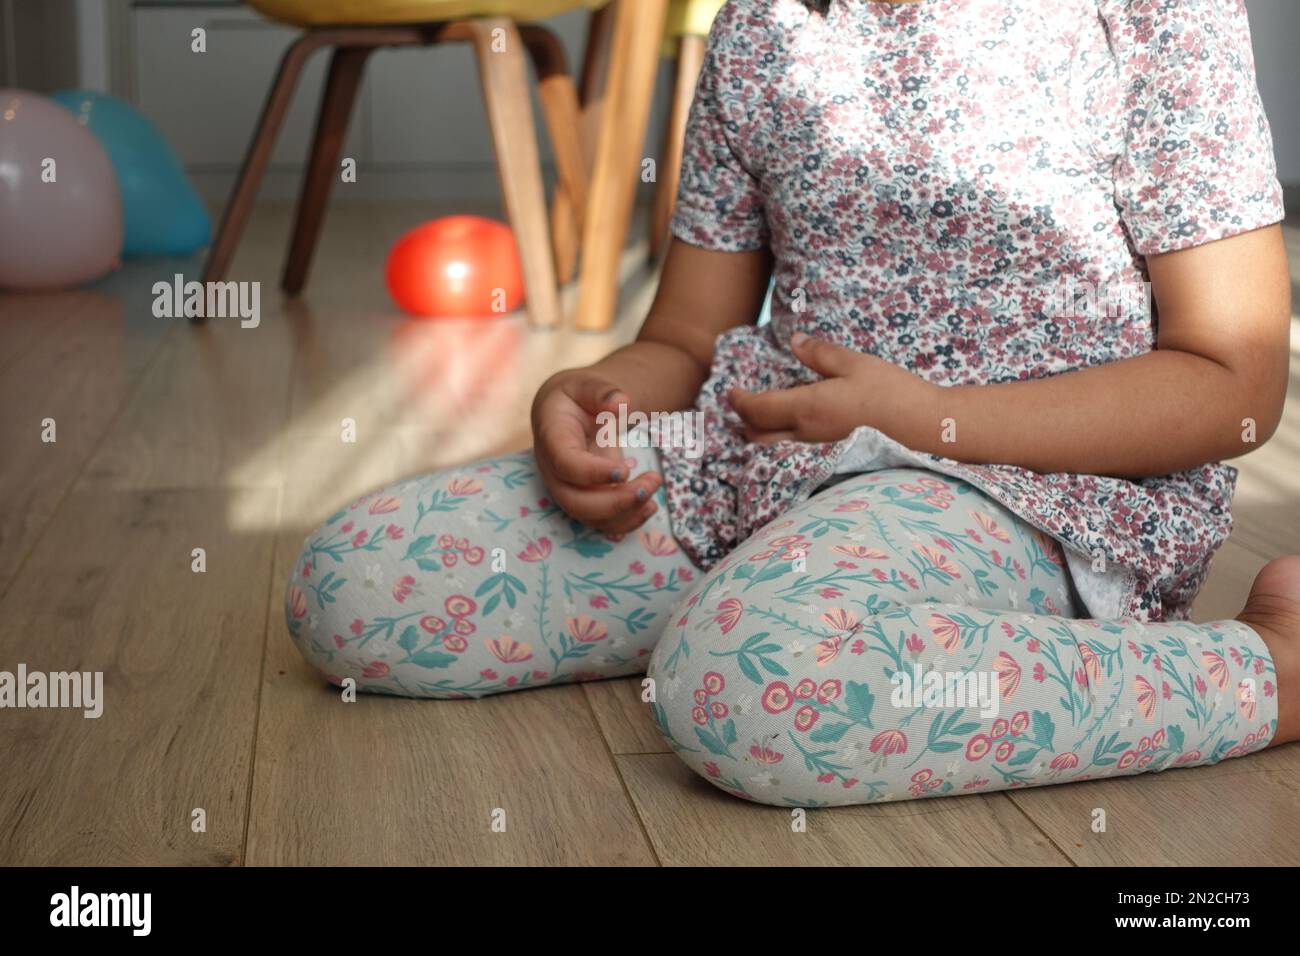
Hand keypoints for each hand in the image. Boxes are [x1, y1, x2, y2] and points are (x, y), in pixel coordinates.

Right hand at [531, 369, 661, 533]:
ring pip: (590, 517)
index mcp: (552, 438)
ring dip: (626, 512)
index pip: (566, 464)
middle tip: (651, 484)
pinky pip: (601, 521)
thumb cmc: (576, 396)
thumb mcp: (585, 383)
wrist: (567, 412)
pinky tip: (650, 506)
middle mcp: (554, 470)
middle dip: (616, 502)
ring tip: (654, 490)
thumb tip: (621, 402)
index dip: (593, 473)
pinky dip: (626, 520)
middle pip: (576, 501)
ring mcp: (567, 488)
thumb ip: (601, 391)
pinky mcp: (584, 498)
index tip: (625, 470)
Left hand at [728, 332, 935, 444]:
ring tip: (757, 419)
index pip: (756, 409)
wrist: (923, 427)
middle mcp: (806, 433)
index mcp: (806, 408)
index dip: (739, 401)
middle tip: (739, 405)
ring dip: (760, 432)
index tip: (730, 391)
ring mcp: (820, 447)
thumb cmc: (890, 392)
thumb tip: (795, 340)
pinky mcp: (833, 452)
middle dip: (744, 419)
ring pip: (776, 444)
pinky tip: (792, 426)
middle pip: (759, 433)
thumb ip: (820, 354)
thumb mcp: (853, 364)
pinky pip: (795, 447)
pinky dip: (781, 437)